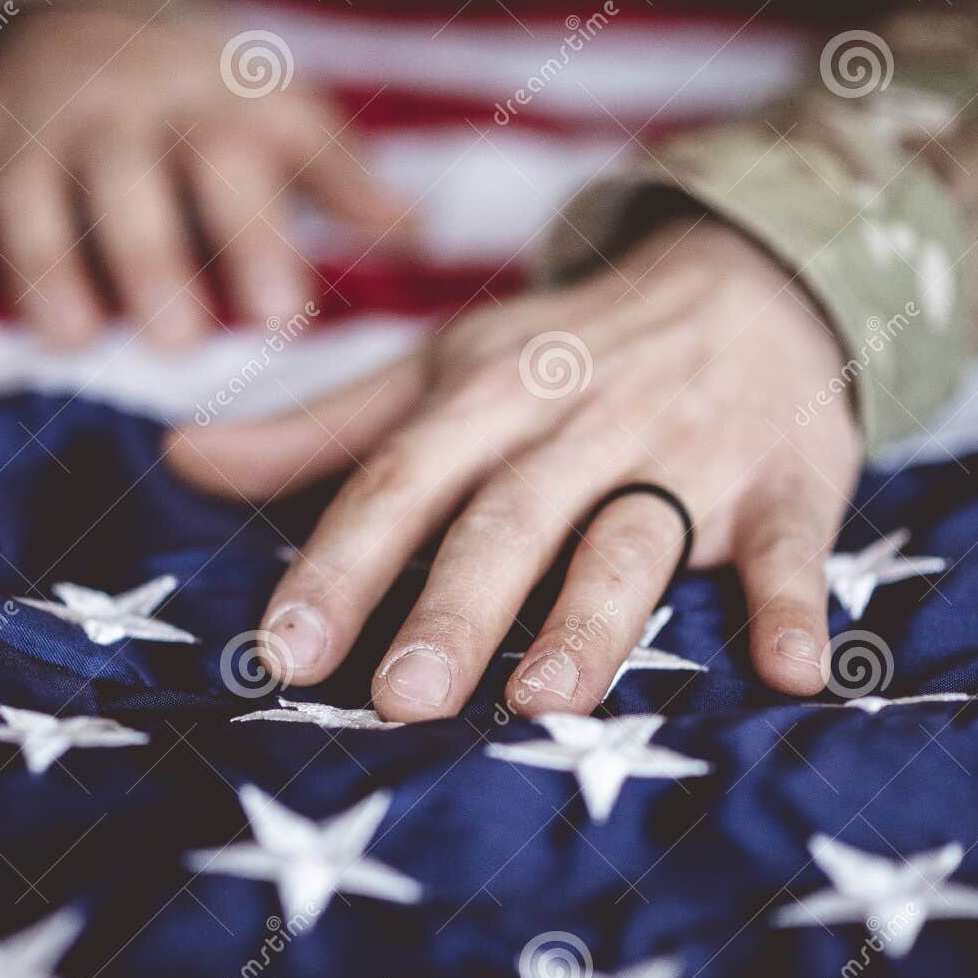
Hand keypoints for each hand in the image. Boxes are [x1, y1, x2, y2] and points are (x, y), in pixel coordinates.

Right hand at [0, 9, 403, 349]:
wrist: (76, 15)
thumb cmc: (203, 99)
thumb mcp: (280, 116)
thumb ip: (342, 178)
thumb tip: (421, 234)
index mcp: (207, 108)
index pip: (234, 169)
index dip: (258, 241)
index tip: (285, 317)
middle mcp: (120, 113)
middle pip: (132, 185)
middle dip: (153, 261)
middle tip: (176, 342)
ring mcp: (36, 126)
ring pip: (32, 193)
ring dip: (45, 263)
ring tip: (68, 339)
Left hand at [166, 220, 861, 721]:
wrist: (743, 277)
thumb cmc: (566, 350)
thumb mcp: (441, 371)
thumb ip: (321, 429)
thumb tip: (182, 458)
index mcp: (487, 391)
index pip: (401, 478)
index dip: (339, 561)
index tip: (284, 650)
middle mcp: (581, 420)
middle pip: (509, 517)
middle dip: (454, 608)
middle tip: (398, 700)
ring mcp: (688, 451)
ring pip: (635, 534)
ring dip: (594, 616)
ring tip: (547, 700)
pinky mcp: (786, 481)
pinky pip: (793, 545)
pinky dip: (795, 605)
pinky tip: (792, 672)